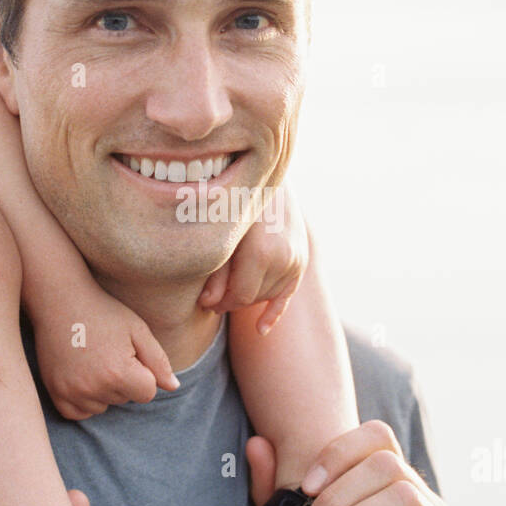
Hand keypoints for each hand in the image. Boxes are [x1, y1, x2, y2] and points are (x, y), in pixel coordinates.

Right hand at [32, 273, 178, 417]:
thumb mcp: (138, 330)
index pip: (148, 393)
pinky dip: (83, 400)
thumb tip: (174, 387)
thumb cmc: (104, 312)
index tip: (128, 352)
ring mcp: (71, 392)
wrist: (60, 301)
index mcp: (119, 373)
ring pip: (103, 406)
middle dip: (122, 380)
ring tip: (92, 359)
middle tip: (106, 351)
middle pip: (125, 399)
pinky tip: (81, 374)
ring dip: (103, 390)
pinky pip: (78, 412)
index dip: (143, 372)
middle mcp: (94, 388)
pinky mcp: (55, 393)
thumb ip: (159, 361)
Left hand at [198, 185, 308, 333]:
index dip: (220, 302)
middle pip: (252, 298)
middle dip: (231, 300)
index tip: (203, 300)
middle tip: (209, 297)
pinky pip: (287, 295)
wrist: (268, 175)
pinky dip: (273, 313)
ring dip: (247, 297)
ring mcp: (297, 259)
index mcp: (263, 252)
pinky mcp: (301, 259)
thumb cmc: (234, 198)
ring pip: (266, 296)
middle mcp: (285, 258)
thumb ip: (215, 271)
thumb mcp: (221, 231)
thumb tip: (207, 305)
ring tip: (225, 287)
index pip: (240, 296)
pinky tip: (260, 330)